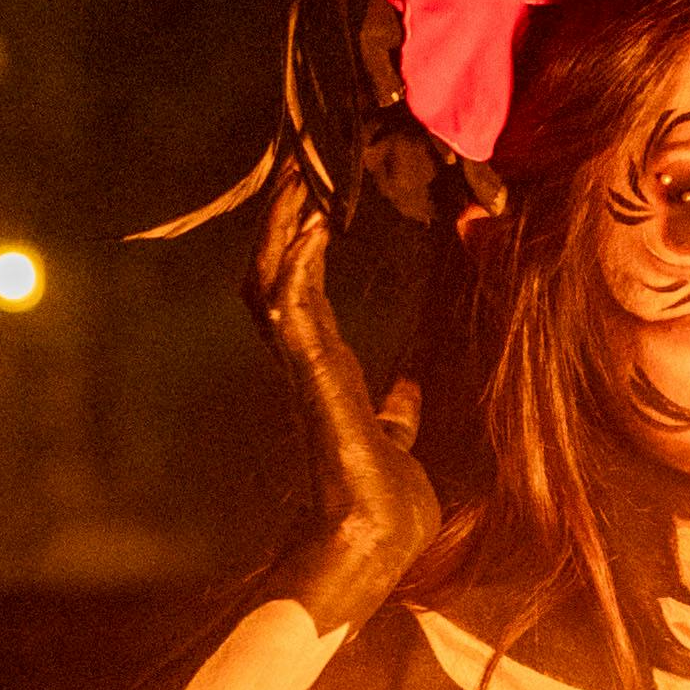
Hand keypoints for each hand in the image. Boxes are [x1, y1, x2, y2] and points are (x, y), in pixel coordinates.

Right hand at [247, 164, 438, 614]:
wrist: (367, 546)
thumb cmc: (385, 504)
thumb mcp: (403, 433)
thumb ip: (400, 403)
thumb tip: (412, 384)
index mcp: (328, 362)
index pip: (306, 276)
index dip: (310, 228)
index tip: (326, 181)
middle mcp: (305, 352)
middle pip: (282, 256)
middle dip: (291, 202)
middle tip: (304, 143)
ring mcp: (301, 358)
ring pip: (277, 265)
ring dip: (289, 213)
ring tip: (303, 158)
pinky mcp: (309, 369)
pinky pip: (292, 295)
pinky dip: (299, 251)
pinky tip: (313, 212)